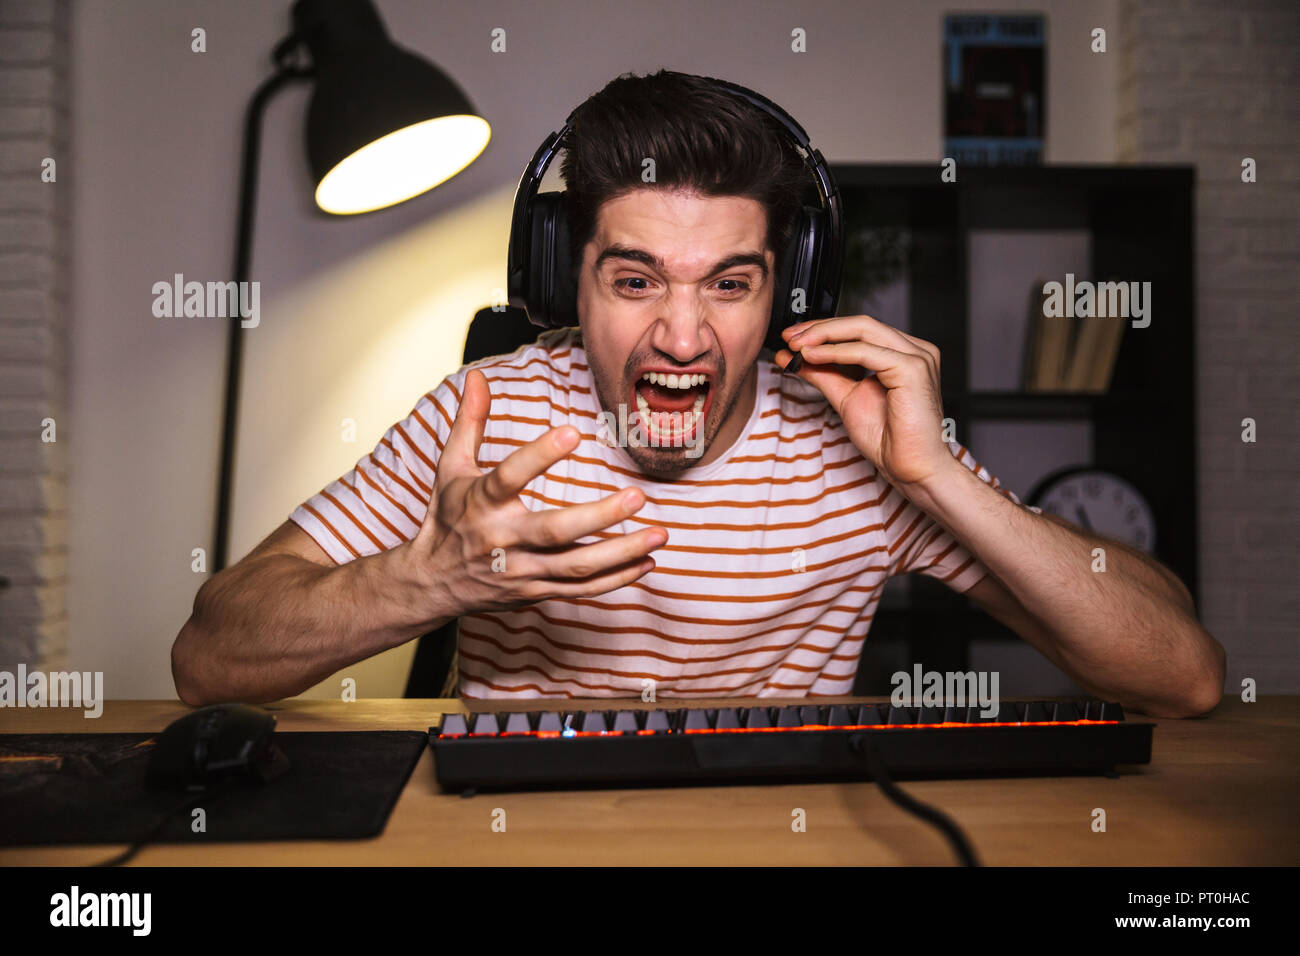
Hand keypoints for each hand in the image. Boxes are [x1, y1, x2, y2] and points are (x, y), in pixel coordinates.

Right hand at [402, 370, 667, 620]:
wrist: (432, 583)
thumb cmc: (448, 517)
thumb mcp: (451, 468)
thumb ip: (469, 422)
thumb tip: (477, 374)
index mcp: (481, 503)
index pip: (509, 477)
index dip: (538, 455)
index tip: (573, 432)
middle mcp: (502, 541)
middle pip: (554, 532)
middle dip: (599, 517)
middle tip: (639, 496)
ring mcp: (521, 572)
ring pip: (576, 567)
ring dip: (622, 552)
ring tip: (660, 533)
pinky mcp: (535, 592)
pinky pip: (581, 590)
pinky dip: (617, 579)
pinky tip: (648, 561)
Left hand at [777, 315, 953, 488]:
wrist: (911, 468)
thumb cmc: (890, 439)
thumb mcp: (846, 398)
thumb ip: (824, 374)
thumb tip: (795, 357)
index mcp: (902, 354)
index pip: (859, 330)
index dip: (823, 330)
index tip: (792, 338)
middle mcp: (914, 350)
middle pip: (860, 324)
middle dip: (819, 328)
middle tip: (789, 338)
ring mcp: (917, 357)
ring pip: (863, 330)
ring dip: (824, 336)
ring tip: (797, 346)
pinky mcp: (912, 369)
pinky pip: (866, 351)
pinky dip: (835, 352)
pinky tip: (812, 356)